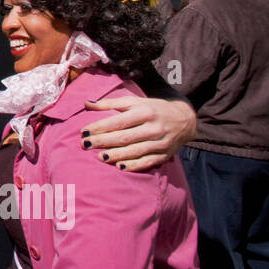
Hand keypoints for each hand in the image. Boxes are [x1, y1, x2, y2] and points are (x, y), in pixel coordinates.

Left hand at [82, 95, 196, 172]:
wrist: (184, 119)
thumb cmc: (152, 109)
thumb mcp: (134, 101)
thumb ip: (110, 103)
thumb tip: (86, 104)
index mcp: (144, 112)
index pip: (118, 121)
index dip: (100, 127)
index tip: (84, 132)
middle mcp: (153, 127)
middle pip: (125, 136)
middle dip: (103, 141)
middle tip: (85, 145)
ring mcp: (160, 142)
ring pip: (135, 150)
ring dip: (116, 155)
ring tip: (99, 157)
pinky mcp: (164, 154)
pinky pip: (148, 162)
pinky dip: (134, 165)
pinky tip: (120, 167)